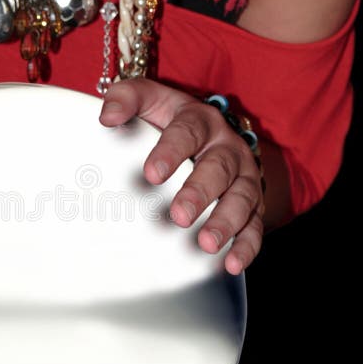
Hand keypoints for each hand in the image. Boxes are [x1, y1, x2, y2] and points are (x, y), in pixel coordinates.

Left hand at [99, 79, 264, 273]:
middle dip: (199, 192)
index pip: (187, 132)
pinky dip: (246, 246)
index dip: (171, 151)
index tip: (152, 173)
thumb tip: (107, 116)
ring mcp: (243, 176)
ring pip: (242, 198)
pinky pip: (256, 225)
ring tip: (206, 244)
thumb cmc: (168, 121)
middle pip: (218, 167)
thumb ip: (126, 99)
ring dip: (225, 222)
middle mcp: (227, 147)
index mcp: (200, 120)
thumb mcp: (149, 101)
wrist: (208, 135)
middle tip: (180, 215)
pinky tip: (231, 264)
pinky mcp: (252, 204)